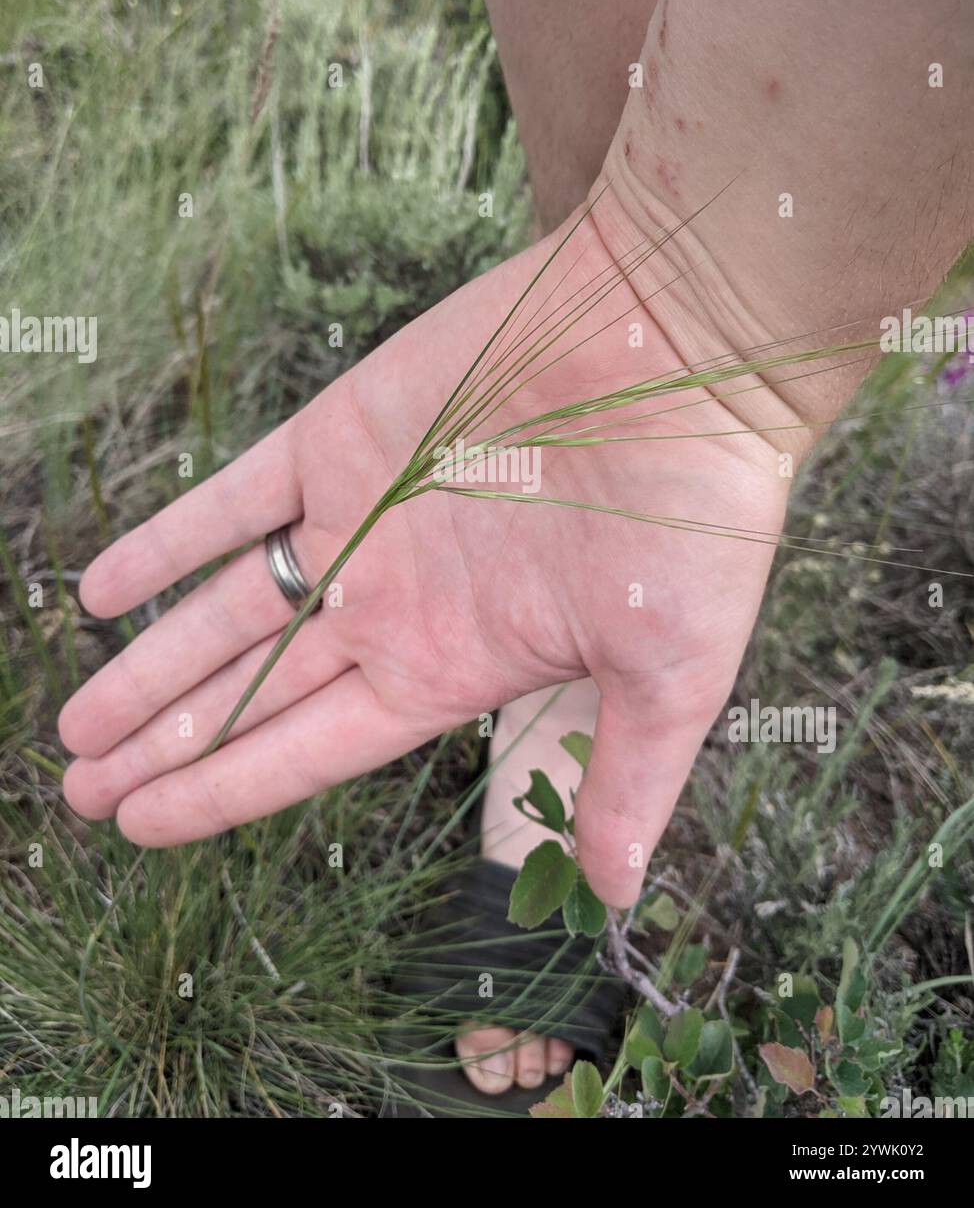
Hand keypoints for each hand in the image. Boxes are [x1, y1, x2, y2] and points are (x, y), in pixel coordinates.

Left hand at [59, 205, 788, 905]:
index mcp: (450, 666)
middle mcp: (389, 601)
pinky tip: (100, 587)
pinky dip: (166, 539)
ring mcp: (358, 520)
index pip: (310, 751)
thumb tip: (617, 897)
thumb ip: (627, 779)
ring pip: (227, 607)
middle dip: (166, 744)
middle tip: (79, 796)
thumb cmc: (697, 522)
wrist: (684, 358)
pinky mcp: (341, 436)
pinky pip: (230, 499)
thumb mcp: (674, 675)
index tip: (145, 828)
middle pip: (251, 691)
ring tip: (74, 723)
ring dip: (148, 661)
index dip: (223, 793)